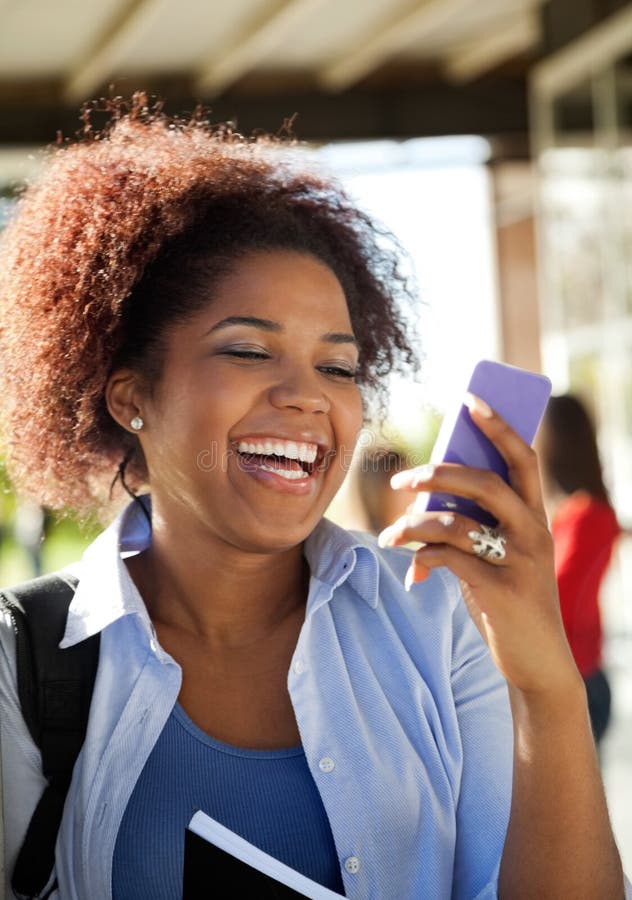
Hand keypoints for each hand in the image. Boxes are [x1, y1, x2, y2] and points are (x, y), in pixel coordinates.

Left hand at [377, 393, 578, 696]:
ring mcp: (520, 560)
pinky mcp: (501, 590)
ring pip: (456, 523)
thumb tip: (422, 505)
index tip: (470, 398)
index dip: (498, 425)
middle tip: (401, 481)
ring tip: (389, 537)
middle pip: (483, 482)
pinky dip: (423, 558)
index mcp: (535, 515)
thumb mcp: (501, 555)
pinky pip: (449, 559)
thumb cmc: (509, 596)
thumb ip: (474, 525)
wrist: (537, 659)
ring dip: (413, 526)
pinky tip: (414, 570)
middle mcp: (533, 531)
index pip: (523, 457)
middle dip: (437, 474)